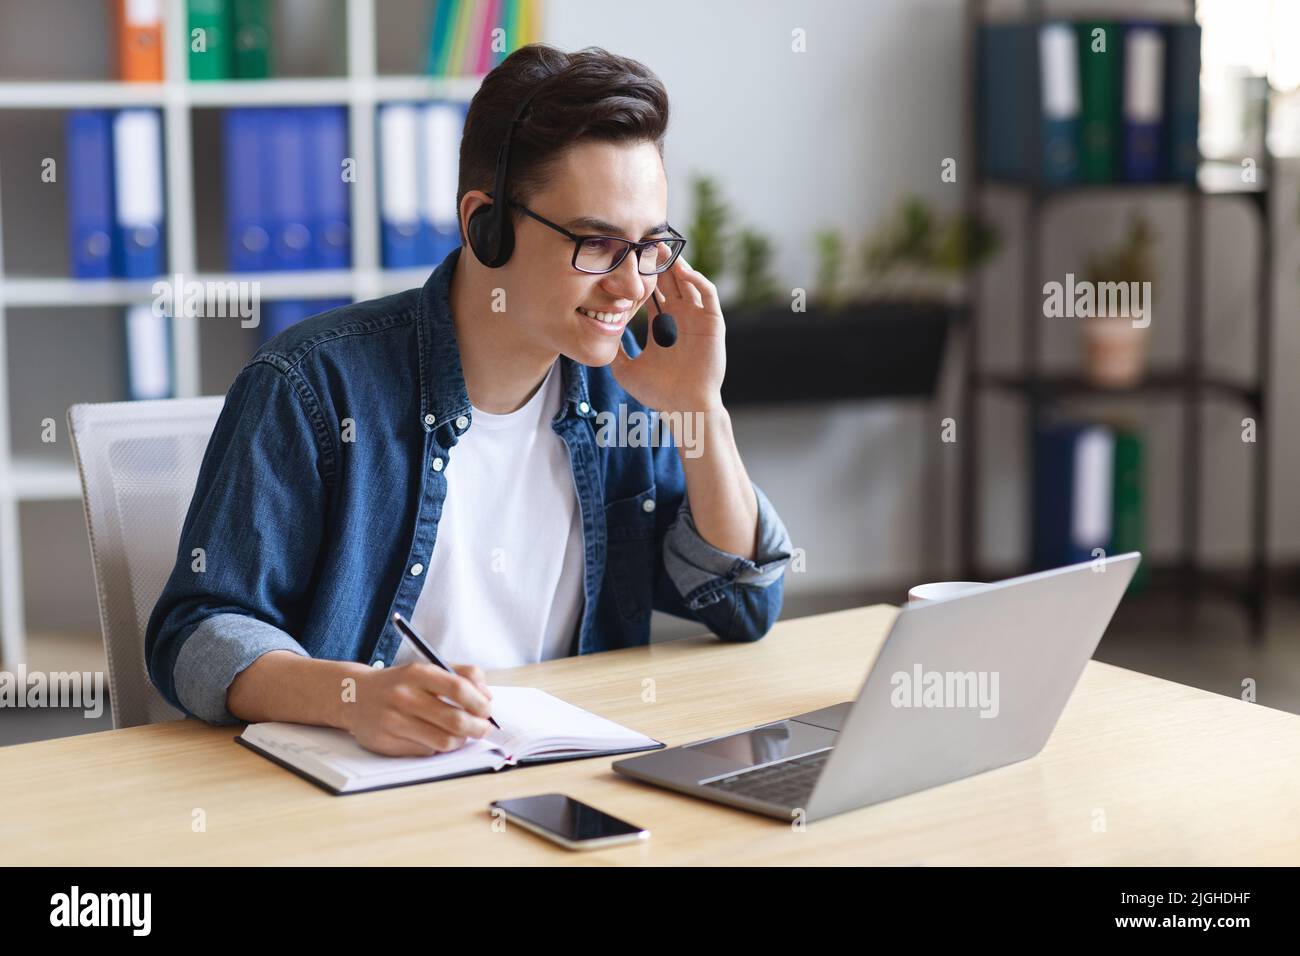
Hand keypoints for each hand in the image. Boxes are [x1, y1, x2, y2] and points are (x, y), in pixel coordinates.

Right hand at [347, 662, 494, 756]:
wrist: (355, 696)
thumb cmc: (400, 683)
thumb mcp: (427, 668)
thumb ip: (462, 674)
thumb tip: (488, 697)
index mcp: (418, 673)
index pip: (459, 688)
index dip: (479, 703)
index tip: (487, 710)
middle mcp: (404, 696)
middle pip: (455, 720)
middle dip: (477, 728)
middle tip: (482, 728)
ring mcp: (393, 721)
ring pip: (444, 742)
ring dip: (459, 741)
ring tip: (459, 734)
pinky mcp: (386, 743)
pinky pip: (426, 752)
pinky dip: (436, 747)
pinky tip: (431, 737)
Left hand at [610, 256, 725, 415]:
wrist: (684, 408)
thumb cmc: (658, 392)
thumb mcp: (625, 369)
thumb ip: (612, 351)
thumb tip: (593, 335)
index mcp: (661, 324)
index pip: (651, 291)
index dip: (639, 275)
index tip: (624, 259)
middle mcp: (680, 317)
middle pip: (669, 280)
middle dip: (657, 262)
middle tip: (643, 242)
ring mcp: (697, 318)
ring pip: (688, 281)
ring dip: (677, 265)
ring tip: (662, 249)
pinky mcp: (712, 323)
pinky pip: (707, 294)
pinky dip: (697, 280)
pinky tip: (682, 272)